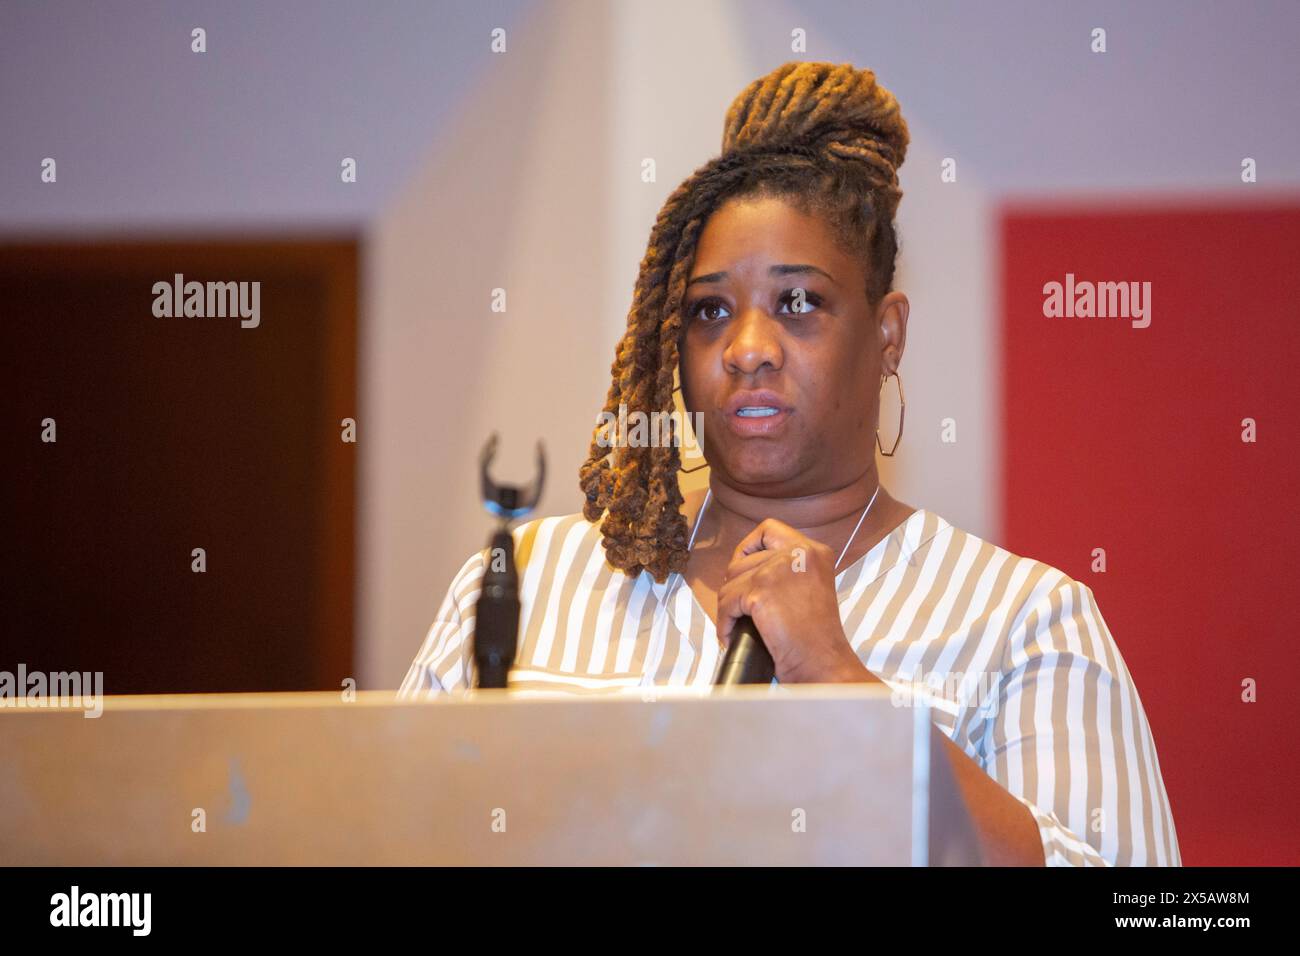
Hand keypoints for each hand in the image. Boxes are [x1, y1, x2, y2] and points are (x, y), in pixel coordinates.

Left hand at [716, 518, 880, 684]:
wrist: (823, 662)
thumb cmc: (817, 637)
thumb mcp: (810, 587)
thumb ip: (787, 570)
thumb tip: (746, 569)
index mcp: (814, 551)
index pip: (769, 530)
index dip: (749, 548)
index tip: (743, 569)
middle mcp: (799, 552)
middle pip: (744, 558)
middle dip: (735, 585)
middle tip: (738, 606)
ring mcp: (778, 570)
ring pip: (731, 581)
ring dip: (728, 606)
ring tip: (736, 624)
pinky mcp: (761, 591)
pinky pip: (727, 603)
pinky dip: (724, 622)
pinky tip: (731, 635)